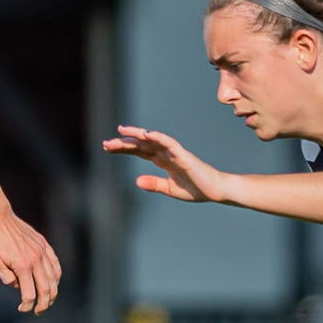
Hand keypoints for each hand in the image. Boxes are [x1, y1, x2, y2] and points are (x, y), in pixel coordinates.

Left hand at [0, 213, 61, 313]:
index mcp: (22, 266)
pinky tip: (54, 282)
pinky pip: (55, 263)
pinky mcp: (43, 244)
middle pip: (46, 288)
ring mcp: (41, 251)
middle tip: (39, 311)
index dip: (27, 305)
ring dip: (53, 292)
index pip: (29, 294)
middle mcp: (35, 259)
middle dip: (44, 303)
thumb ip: (6, 278)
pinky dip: (56, 275)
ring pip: (54, 277)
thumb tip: (17, 286)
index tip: (23, 309)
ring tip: (48, 300)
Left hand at [103, 125, 231, 203]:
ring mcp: (175, 153)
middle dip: (125, 142)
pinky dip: (159, 137)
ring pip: (153, 140)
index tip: (107, 147)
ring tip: (122, 131)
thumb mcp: (170, 189)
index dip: (124, 148)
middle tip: (106, 142)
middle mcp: (167, 153)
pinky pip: (170, 143)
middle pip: (142, 144)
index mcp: (163, 160)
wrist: (216, 191)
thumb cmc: (196, 188)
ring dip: (137, 135)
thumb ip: (154, 184)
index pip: (140, 151)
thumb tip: (137, 181)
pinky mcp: (184, 156)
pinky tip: (146, 134)